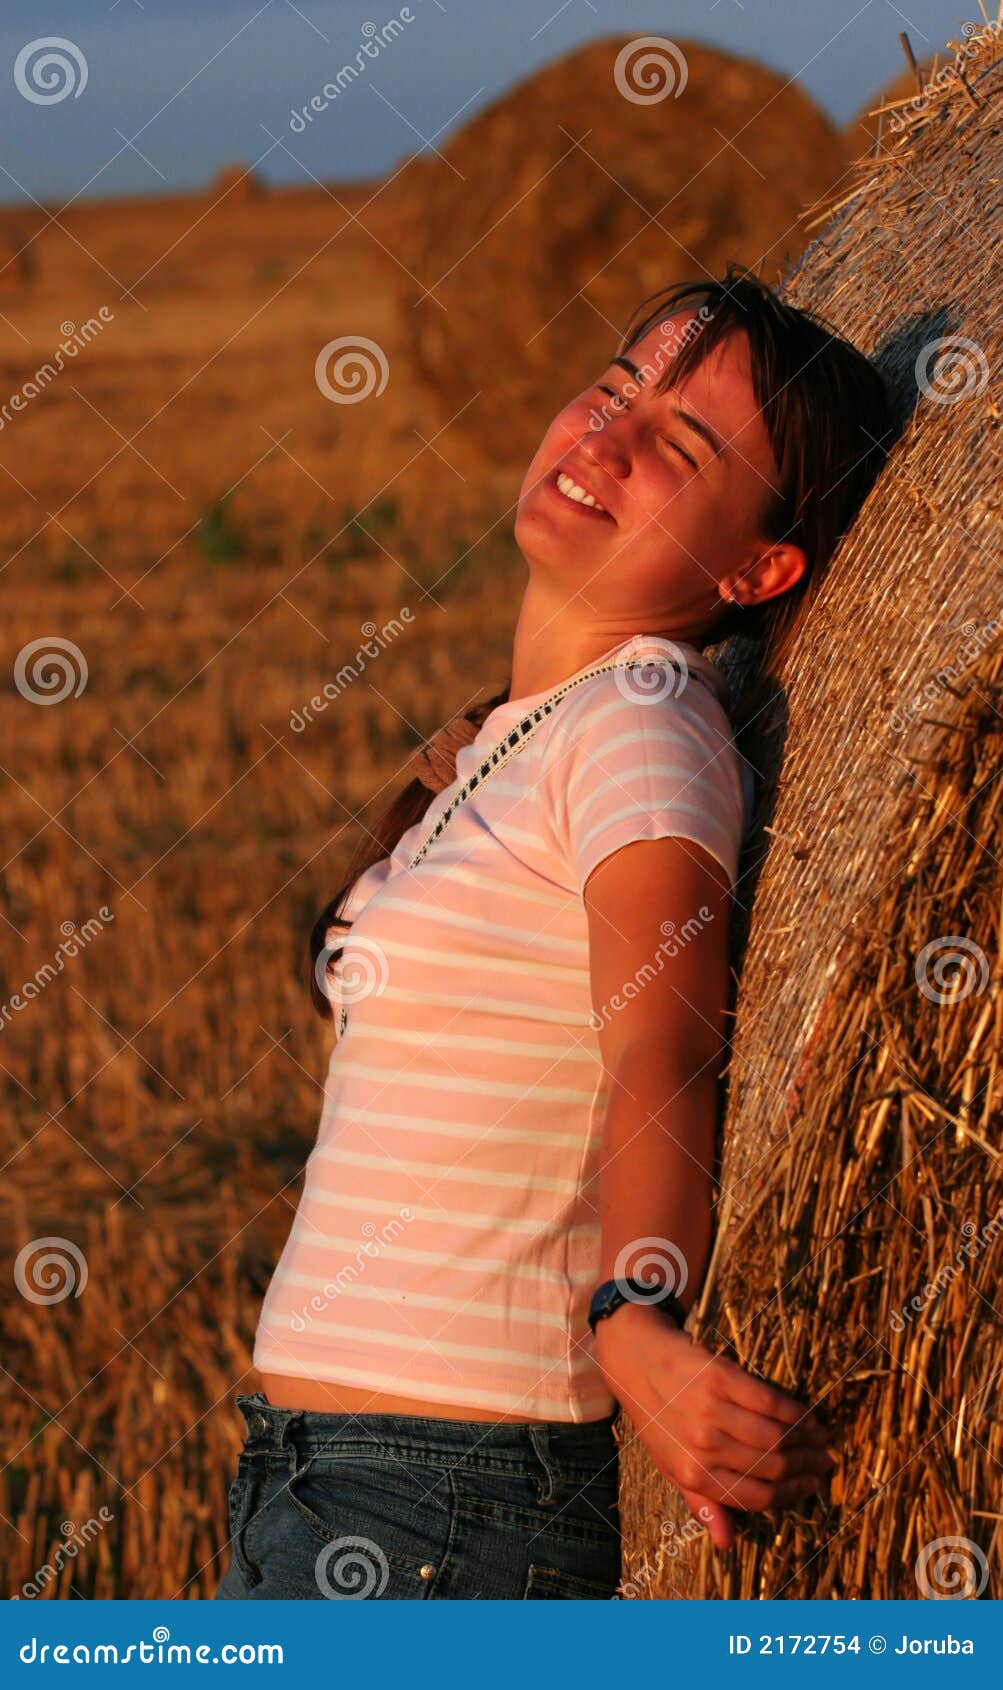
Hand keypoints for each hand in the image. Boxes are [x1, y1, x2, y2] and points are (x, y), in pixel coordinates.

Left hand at [593, 1301, 834, 1552]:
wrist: (636, 1361)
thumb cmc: (658, 1419)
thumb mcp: (671, 1465)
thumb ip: (702, 1503)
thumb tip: (725, 1543)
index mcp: (692, 1474)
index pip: (756, 1496)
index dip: (791, 1493)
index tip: (812, 1485)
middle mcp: (702, 1446)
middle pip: (772, 1466)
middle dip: (805, 1466)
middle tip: (824, 1460)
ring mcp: (711, 1411)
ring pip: (776, 1436)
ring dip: (806, 1440)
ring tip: (821, 1438)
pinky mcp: (720, 1377)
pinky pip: (770, 1402)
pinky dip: (795, 1411)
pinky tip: (807, 1415)